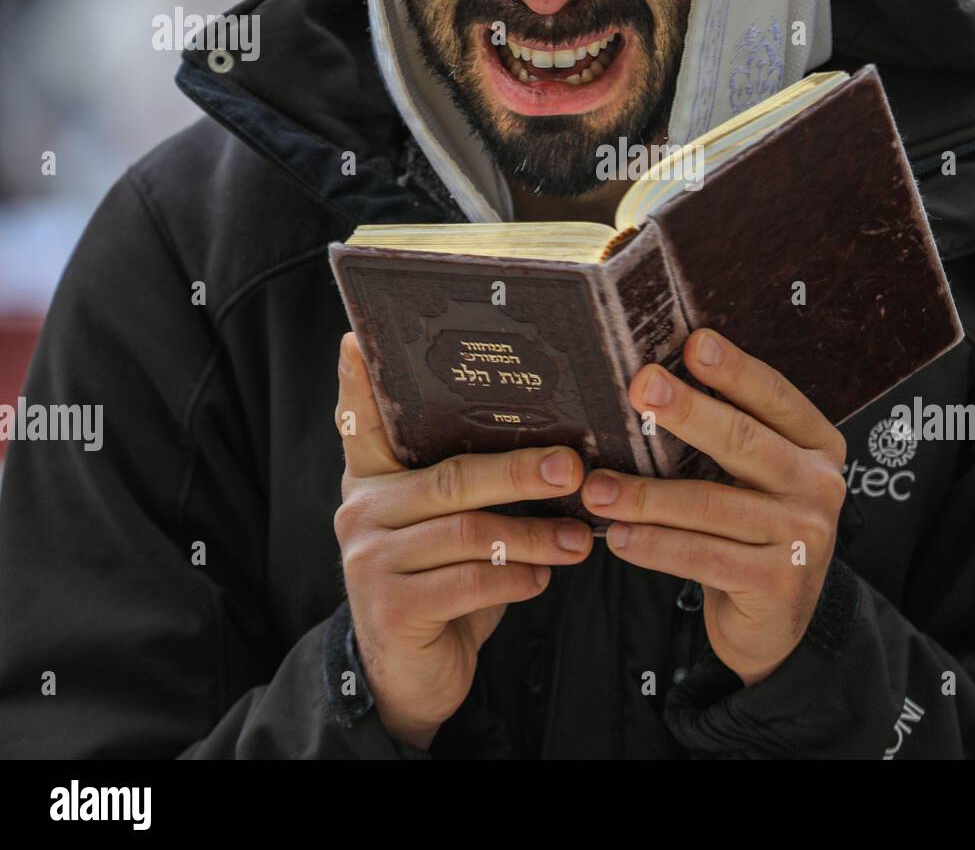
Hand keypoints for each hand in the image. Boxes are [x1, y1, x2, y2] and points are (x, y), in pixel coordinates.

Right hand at [333, 332, 593, 748]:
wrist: (414, 675)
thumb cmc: (445, 582)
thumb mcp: (451, 526)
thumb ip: (470, 482)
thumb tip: (554, 445)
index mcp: (374, 479)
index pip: (363, 422)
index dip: (358, 382)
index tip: (354, 339)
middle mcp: (361, 511)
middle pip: (450, 477)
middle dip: (518, 470)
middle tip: (572, 468)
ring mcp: (369, 560)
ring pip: (467, 533)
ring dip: (534, 533)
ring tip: (580, 538)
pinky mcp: (390, 608)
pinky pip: (468, 583)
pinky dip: (516, 579)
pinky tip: (543, 577)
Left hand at [581, 328, 846, 686]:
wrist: (778, 619)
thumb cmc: (752, 528)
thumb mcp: (757, 476)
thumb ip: (729, 434)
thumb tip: (653, 382)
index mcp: (817, 444)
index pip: (775, 397)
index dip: (735, 369)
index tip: (695, 342)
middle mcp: (819, 485)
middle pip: (744, 441)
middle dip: (688, 411)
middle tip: (641, 388)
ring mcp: (803, 537)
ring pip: (710, 505)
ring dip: (645, 495)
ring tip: (596, 487)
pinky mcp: (776, 583)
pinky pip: (701, 556)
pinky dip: (654, 545)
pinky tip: (617, 536)